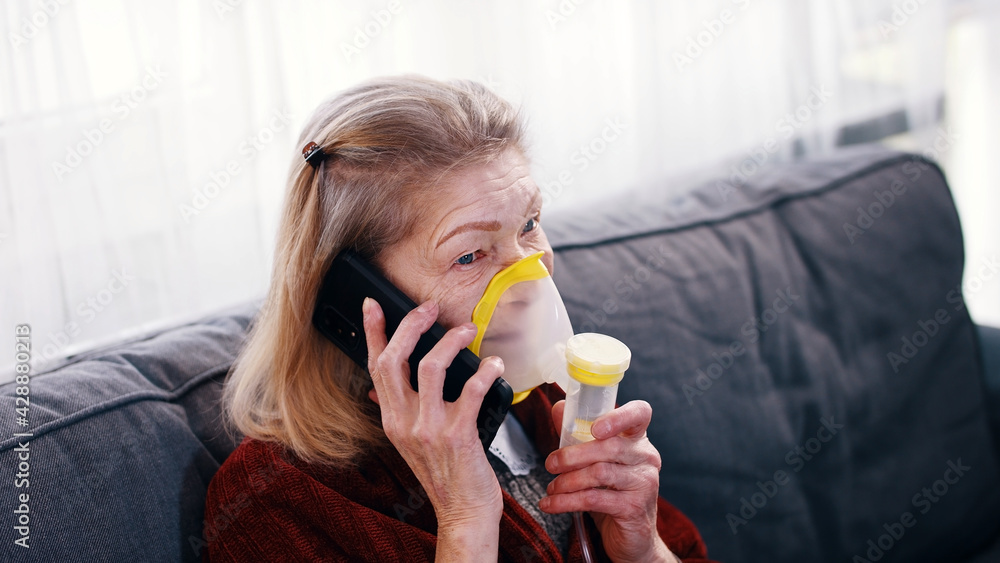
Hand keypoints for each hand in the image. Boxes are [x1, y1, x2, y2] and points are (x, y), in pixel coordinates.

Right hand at [362, 298, 504, 560]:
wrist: (463, 513)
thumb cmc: (445, 475)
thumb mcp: (411, 443)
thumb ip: (399, 412)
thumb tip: (379, 388)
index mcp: (391, 420)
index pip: (375, 367)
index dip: (373, 332)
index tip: (373, 305)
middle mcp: (404, 422)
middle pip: (394, 360)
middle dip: (411, 325)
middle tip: (431, 309)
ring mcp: (429, 429)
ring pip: (430, 367)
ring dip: (451, 342)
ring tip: (468, 331)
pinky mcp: (458, 435)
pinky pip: (471, 390)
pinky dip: (485, 371)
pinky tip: (494, 364)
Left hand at [540, 400, 677, 562]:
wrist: (633, 538)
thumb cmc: (615, 494)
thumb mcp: (597, 461)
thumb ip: (579, 434)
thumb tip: (560, 408)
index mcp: (638, 440)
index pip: (639, 414)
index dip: (617, 416)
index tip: (594, 428)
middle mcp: (646, 458)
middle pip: (609, 446)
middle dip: (571, 455)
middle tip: (550, 464)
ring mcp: (644, 483)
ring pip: (599, 473)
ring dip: (567, 481)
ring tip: (552, 487)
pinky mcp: (634, 508)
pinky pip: (594, 499)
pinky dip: (566, 501)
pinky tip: (551, 504)